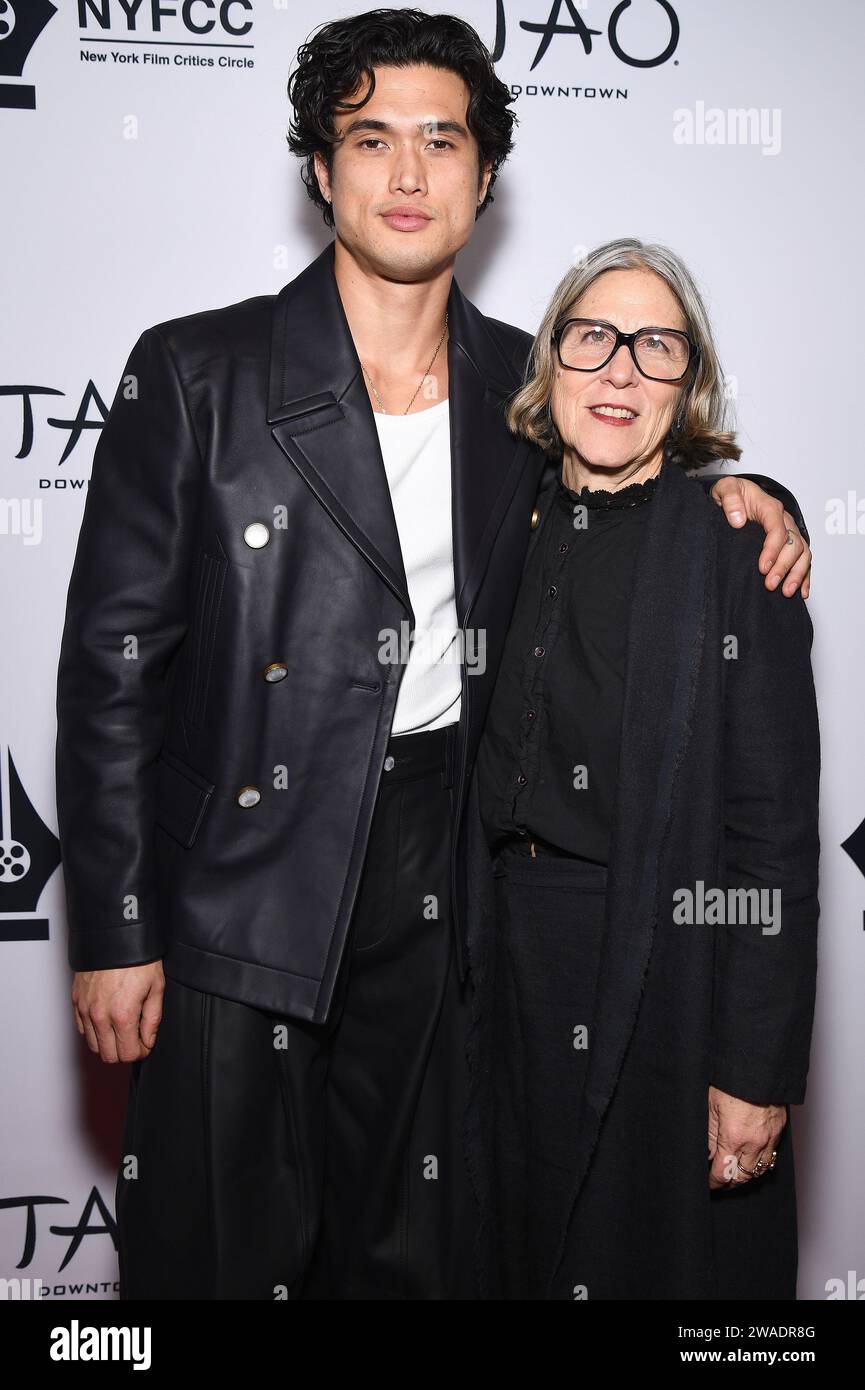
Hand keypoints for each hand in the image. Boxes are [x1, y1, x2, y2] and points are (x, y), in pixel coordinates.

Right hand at [72, 961, 164, 1063]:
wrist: (114, 936)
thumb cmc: (137, 958)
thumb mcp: (156, 987)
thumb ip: (153, 1019)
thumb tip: (148, 1041)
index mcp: (123, 1015)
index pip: (129, 1054)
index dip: (141, 1051)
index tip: (145, 1044)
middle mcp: (100, 1016)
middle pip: (109, 1056)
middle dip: (124, 1051)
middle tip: (134, 1038)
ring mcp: (86, 1009)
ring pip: (94, 1046)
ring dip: (108, 1042)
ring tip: (121, 1028)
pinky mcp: (77, 1001)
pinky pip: (82, 1029)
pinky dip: (94, 1030)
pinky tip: (107, 1019)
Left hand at [707, 1084, 786, 1189]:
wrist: (759, 1065)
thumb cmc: (731, 1080)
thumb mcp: (710, 1105)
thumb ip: (709, 1134)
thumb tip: (708, 1155)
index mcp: (734, 1136)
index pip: (723, 1173)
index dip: (714, 1182)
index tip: (708, 1183)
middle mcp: (755, 1142)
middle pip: (743, 1177)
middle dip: (729, 1183)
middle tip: (719, 1182)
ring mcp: (770, 1137)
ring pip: (759, 1170)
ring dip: (746, 1176)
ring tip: (734, 1174)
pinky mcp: (779, 1130)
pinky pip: (771, 1156)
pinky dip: (760, 1163)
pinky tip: (751, 1160)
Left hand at [709, 476, 811, 598]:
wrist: (736, 494)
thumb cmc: (732, 492)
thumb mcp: (725, 487)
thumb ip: (730, 499)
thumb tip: (738, 520)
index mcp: (769, 507)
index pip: (777, 529)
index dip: (772, 549)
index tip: (762, 567)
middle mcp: (784, 520)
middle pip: (793, 544)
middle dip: (784, 567)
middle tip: (770, 584)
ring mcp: (789, 531)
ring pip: (802, 553)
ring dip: (797, 574)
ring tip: (787, 592)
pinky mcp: (788, 543)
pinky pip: (803, 559)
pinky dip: (804, 575)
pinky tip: (801, 591)